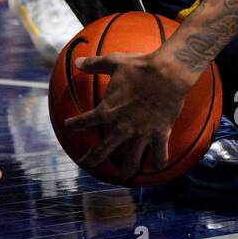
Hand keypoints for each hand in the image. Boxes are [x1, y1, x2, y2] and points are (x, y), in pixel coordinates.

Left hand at [64, 44, 197, 181]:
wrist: (168, 74)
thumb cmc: (140, 67)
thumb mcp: (113, 62)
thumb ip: (94, 64)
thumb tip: (77, 62)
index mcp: (108, 110)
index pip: (85, 121)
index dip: (75, 125)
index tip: (69, 126)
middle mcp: (122, 127)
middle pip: (102, 150)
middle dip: (92, 159)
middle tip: (85, 164)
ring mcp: (141, 133)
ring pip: (131, 160)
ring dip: (125, 170)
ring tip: (122, 176)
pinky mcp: (159, 134)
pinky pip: (159, 154)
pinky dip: (159, 163)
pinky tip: (157, 168)